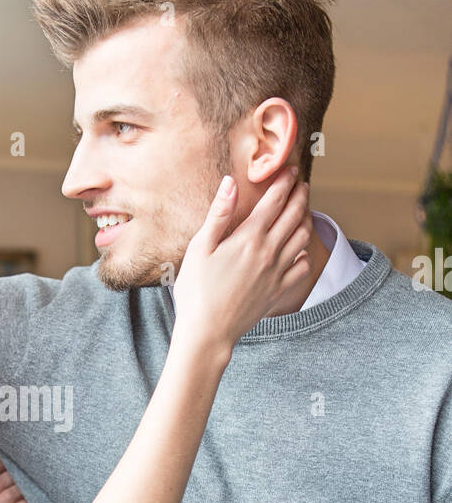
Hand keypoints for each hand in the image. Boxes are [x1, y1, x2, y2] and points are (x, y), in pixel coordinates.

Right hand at [172, 168, 311, 353]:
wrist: (208, 332)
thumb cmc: (196, 291)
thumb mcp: (200, 248)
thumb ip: (219, 214)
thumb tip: (230, 183)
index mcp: (249, 238)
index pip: (274, 201)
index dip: (284, 182)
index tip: (290, 170)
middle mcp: (269, 252)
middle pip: (294, 216)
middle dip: (300, 196)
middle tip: (302, 184)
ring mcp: (277, 272)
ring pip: (303, 239)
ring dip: (306, 220)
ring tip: (304, 211)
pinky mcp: (278, 290)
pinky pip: (302, 267)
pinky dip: (305, 254)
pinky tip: (300, 250)